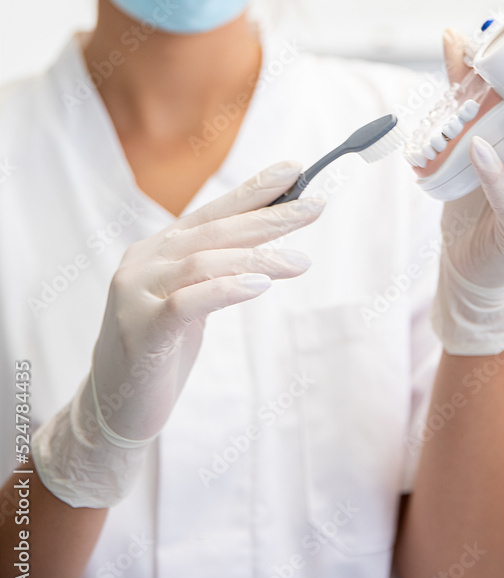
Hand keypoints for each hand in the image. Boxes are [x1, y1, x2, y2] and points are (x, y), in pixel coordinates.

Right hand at [32, 162, 324, 505]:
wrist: (116, 407)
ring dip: (258, 257)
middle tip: (314, 207)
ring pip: (204, 260)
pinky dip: (227, 289)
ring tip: (300, 261)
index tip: (295, 169)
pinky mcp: (141, 331)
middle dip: (268, 217)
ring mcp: (137, 294)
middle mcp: (144, 262)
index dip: (254, 189)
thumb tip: (269, 234)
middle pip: (215, 230)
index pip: (213, 210)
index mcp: (158, 249)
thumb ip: (217, 266)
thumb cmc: (162, 349)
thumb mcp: (192, 299)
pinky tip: (260, 286)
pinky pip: (188, 301)